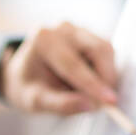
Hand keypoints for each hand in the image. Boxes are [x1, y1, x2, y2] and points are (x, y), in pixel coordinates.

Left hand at [0, 21, 119, 114]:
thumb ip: (60, 104)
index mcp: (43, 40)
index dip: (93, 84)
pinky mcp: (91, 35)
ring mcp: (79, 29)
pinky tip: (93, 85)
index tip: (110, 101)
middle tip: (107, 103)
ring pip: (106, 51)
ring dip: (106, 75)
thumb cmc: (28, 86)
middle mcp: (62, 29)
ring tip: (93, 95)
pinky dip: (105, 71)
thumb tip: (90, 105)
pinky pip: (107, 54)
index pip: (72, 64)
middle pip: (97, 50)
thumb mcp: (35, 100)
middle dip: (106, 78)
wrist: (24, 73)